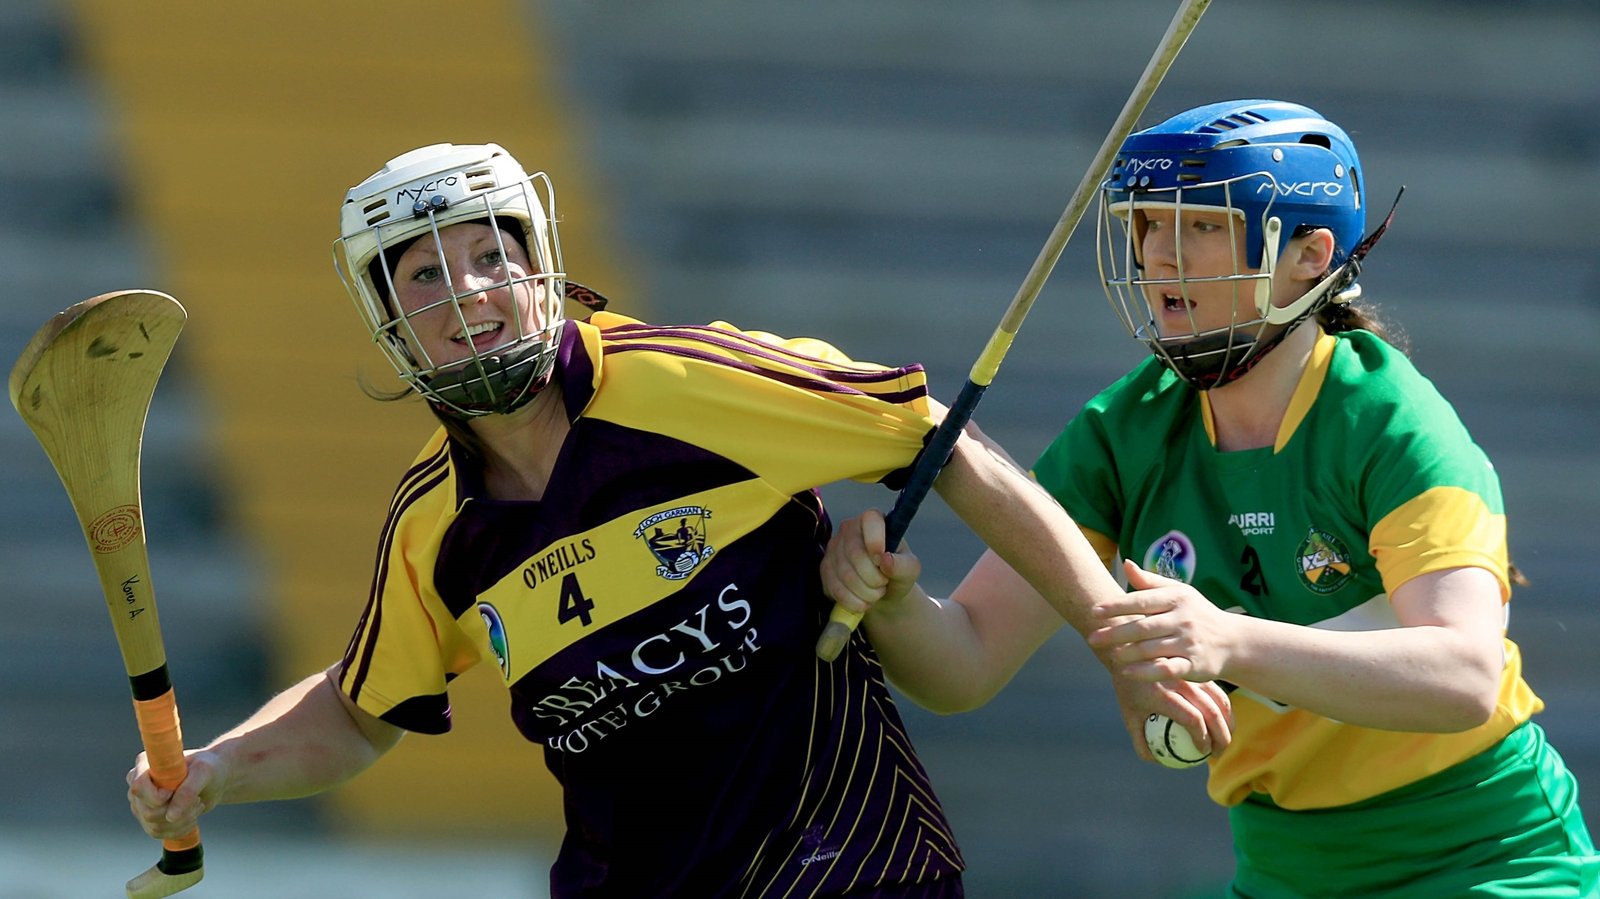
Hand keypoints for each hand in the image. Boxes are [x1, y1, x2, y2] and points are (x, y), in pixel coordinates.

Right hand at [127, 747, 223, 839]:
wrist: (213, 780)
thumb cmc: (207, 769)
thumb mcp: (203, 773)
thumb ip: (187, 791)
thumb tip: (171, 817)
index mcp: (146, 765)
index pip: (138, 787)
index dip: (157, 797)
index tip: (176, 792)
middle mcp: (139, 785)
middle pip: (147, 812)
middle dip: (177, 810)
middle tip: (197, 800)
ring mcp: (141, 804)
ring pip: (153, 826)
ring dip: (181, 821)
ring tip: (197, 806)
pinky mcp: (149, 818)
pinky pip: (158, 833)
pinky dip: (179, 829)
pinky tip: (192, 817)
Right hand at [820, 509, 920, 617]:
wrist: (882, 593)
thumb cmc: (897, 574)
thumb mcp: (910, 570)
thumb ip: (903, 564)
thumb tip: (885, 560)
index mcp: (873, 520)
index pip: (870, 519)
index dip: (875, 540)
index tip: (882, 560)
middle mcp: (849, 528)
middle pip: (855, 553)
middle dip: (873, 577)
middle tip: (884, 585)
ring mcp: (833, 548)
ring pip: (845, 574)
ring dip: (865, 592)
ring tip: (876, 594)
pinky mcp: (825, 568)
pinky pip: (835, 588)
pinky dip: (853, 601)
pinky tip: (863, 602)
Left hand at [1088, 560, 1235, 683]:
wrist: (1233, 641)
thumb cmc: (1197, 613)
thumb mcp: (1179, 592)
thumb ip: (1149, 581)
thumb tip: (1126, 563)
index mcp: (1176, 598)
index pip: (1141, 601)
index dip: (1116, 606)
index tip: (1095, 612)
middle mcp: (1182, 619)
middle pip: (1142, 627)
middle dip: (1115, 633)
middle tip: (1092, 638)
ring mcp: (1189, 642)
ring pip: (1151, 649)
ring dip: (1127, 653)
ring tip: (1109, 655)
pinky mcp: (1194, 664)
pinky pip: (1167, 669)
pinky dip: (1146, 672)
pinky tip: (1128, 673)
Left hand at [1109, 674, 1232, 762]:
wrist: (1132, 653)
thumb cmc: (1129, 689)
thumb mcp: (1129, 715)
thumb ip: (1141, 741)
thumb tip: (1158, 761)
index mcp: (1162, 695)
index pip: (1192, 719)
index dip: (1201, 738)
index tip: (1202, 752)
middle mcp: (1180, 684)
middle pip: (1211, 712)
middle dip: (1221, 737)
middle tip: (1217, 754)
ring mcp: (1192, 677)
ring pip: (1220, 701)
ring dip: (1228, 724)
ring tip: (1224, 741)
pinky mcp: (1198, 673)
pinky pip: (1219, 693)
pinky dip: (1226, 710)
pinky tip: (1225, 724)